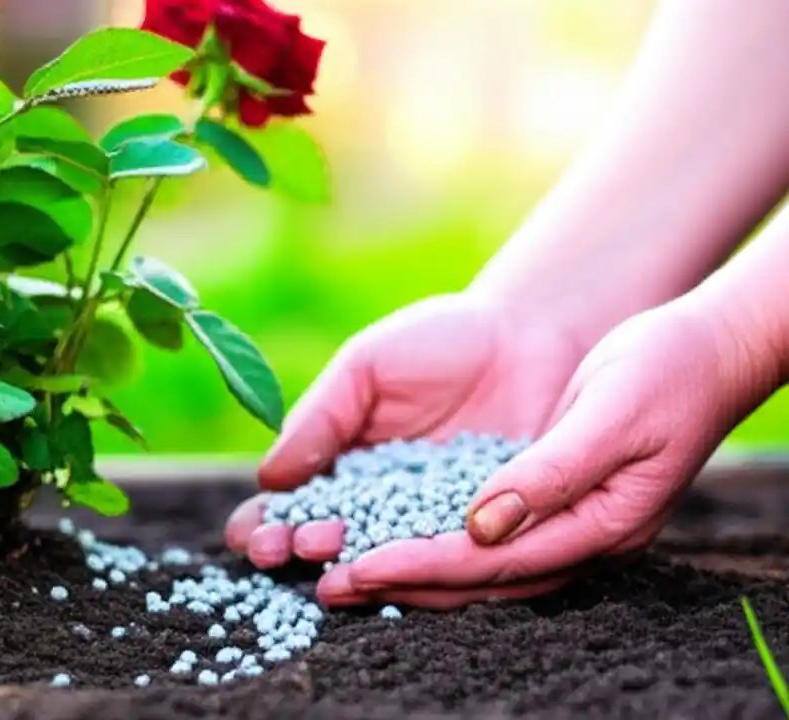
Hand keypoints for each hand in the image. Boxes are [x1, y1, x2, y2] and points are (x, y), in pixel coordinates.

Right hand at [225, 292, 585, 572]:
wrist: (533, 335)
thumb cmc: (440, 340)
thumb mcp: (368, 366)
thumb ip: (320, 419)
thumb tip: (269, 477)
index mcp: (338, 467)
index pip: (290, 508)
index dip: (267, 528)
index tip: (258, 536)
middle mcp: (379, 506)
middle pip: (329, 546)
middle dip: (306, 553)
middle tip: (303, 546)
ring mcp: (432, 526)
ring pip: (386, 564)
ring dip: (358, 572)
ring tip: (340, 570)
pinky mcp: (489, 537)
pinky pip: (455, 562)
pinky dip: (429, 574)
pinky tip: (408, 574)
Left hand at [322, 301, 776, 607]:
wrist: (699, 349)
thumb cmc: (665, 370)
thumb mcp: (612, 411)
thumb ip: (552, 471)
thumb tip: (483, 525)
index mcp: (602, 525)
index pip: (497, 562)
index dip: (425, 565)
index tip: (363, 566)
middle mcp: (577, 537)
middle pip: (477, 576)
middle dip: (402, 580)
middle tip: (332, 585)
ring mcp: (563, 522)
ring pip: (474, 563)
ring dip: (409, 566)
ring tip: (343, 570)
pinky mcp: (545, 498)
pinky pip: (479, 532)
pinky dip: (430, 535)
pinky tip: (384, 529)